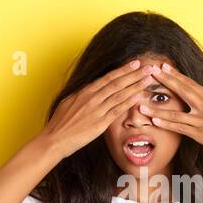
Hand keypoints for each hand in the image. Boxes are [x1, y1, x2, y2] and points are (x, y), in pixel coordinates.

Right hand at [38, 60, 156, 156]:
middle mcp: (92, 98)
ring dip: (136, 85)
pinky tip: (139, 96)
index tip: (134, 63)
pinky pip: (117, 110)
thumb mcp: (69, 103)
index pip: (107, 78)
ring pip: (120, 94)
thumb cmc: (60, 124)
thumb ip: (81, 96)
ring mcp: (96, 110)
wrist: (54, 140)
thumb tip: (90, 90)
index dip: (123, 70)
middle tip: (148, 66)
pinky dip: (128, 102)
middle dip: (134, 74)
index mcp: (84, 92)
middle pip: (117, 82)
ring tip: (148, 78)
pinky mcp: (100, 123)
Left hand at [140, 63, 202, 164]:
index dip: (175, 74)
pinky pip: (180, 128)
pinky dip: (166, 124)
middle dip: (164, 80)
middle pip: (181, 90)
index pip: (190, 83)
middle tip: (149, 71)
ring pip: (175, 112)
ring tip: (141, 102)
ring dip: (157, 107)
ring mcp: (202, 120)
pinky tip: (154, 121)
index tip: (163, 66)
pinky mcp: (201, 135)